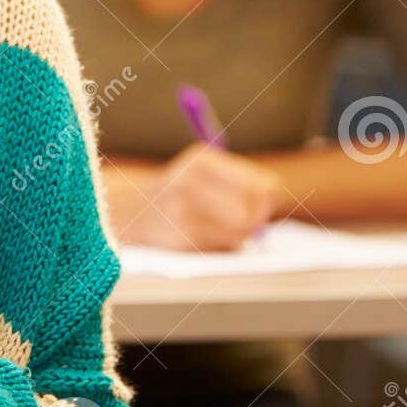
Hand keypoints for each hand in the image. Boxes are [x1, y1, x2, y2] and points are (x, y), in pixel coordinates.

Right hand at [139, 143, 280, 251]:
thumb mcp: (205, 171)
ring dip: (242, 235)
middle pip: (251, 210)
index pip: (260, 185)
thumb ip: (243, 180)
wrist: (132, 211)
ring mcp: (182, 212)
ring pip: (241, 232)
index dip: (269, 198)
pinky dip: (226, 246)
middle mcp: (189, 181)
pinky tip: (209, 237)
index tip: (266, 201)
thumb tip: (274, 194)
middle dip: (257, 219)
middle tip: (252, 221)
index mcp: (201, 159)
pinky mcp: (181, 238)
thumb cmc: (182, 192)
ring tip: (226, 228)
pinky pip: (224, 247)